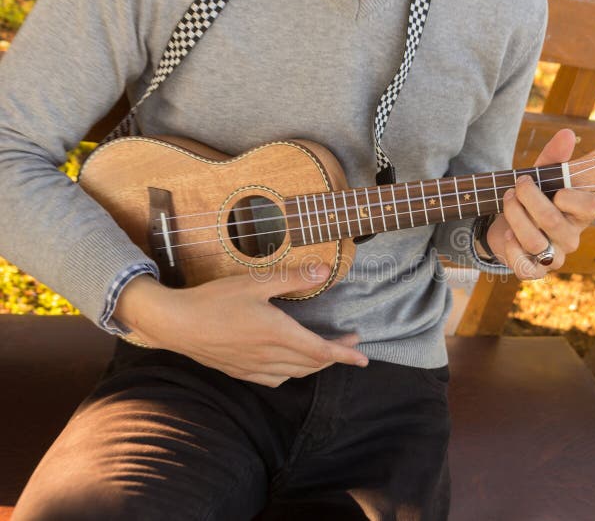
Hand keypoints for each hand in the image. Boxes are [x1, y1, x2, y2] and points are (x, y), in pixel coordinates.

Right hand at [113, 265, 367, 386]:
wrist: (174, 324)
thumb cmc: (214, 300)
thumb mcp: (255, 283)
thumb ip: (293, 278)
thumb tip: (325, 271)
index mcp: (278, 334)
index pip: (321, 351)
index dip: (344, 355)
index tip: (363, 357)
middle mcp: (270, 356)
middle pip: (311, 363)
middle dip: (335, 356)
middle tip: (348, 344)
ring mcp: (254, 368)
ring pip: (295, 373)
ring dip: (314, 365)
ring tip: (325, 353)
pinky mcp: (240, 372)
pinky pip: (274, 380)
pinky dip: (291, 374)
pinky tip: (289, 366)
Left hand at [486, 129, 594, 279]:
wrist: (508, 225)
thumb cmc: (534, 199)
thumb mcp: (542, 176)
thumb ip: (555, 158)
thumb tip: (567, 134)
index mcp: (581, 213)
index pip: (590, 207)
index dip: (569, 195)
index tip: (550, 185)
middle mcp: (571, 238)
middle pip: (552, 221)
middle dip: (527, 198)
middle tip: (516, 186)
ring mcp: (554, 257)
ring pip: (533, 241)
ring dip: (514, 216)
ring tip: (507, 201)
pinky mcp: (535, 271)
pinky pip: (525, 267)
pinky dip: (511, 249)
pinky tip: (507, 235)